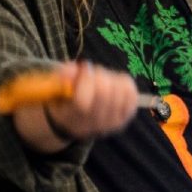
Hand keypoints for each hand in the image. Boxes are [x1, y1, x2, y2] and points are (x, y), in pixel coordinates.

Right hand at [13, 61, 137, 150]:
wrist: (81, 122)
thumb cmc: (69, 101)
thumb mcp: (59, 92)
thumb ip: (63, 78)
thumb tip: (68, 69)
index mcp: (74, 119)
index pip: (82, 101)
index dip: (85, 78)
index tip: (84, 67)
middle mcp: (96, 123)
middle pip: (104, 92)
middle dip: (99, 76)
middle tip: (94, 73)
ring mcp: (115, 121)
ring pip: (119, 90)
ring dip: (112, 79)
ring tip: (103, 80)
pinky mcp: (129, 114)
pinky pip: (132, 92)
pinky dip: (124, 83)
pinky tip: (115, 84)